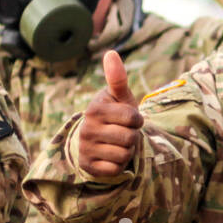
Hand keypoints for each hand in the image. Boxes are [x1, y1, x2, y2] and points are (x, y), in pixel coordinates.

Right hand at [78, 50, 142, 178]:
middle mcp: (86, 129)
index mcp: (95, 110)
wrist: (96, 140)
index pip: (133, 119)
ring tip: (117, 144)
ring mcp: (85, 149)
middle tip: (122, 133)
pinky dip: (120, 165)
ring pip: (124, 155)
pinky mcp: (88, 167)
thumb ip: (118, 78)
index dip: (138, 120)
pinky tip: (111, 157)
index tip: (130, 119)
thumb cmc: (114, 115)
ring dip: (127, 151)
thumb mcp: (119, 97)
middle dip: (133, 137)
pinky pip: (117, 170)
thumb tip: (111, 53)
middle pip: (130, 138)